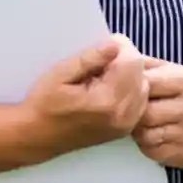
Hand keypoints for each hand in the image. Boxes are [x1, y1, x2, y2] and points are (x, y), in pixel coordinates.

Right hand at [22, 34, 149, 160]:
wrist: (39, 137)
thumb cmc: (44, 105)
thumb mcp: (60, 74)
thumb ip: (89, 59)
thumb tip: (115, 44)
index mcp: (107, 101)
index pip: (133, 62)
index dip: (120, 47)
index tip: (102, 46)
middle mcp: (124, 115)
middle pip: (142, 74)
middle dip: (125, 60)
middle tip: (99, 61)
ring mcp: (126, 125)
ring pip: (144, 86)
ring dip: (128, 75)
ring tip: (102, 75)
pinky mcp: (125, 129)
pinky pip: (140, 100)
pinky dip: (129, 88)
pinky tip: (108, 88)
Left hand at [132, 58, 182, 168]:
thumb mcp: (174, 71)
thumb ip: (146, 64)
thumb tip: (116, 58)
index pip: (145, 83)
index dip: (128, 87)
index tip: (123, 89)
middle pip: (144, 113)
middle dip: (131, 112)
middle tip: (128, 110)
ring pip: (145, 135)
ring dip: (136, 130)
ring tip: (139, 123)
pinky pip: (152, 151)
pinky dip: (145, 145)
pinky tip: (150, 136)